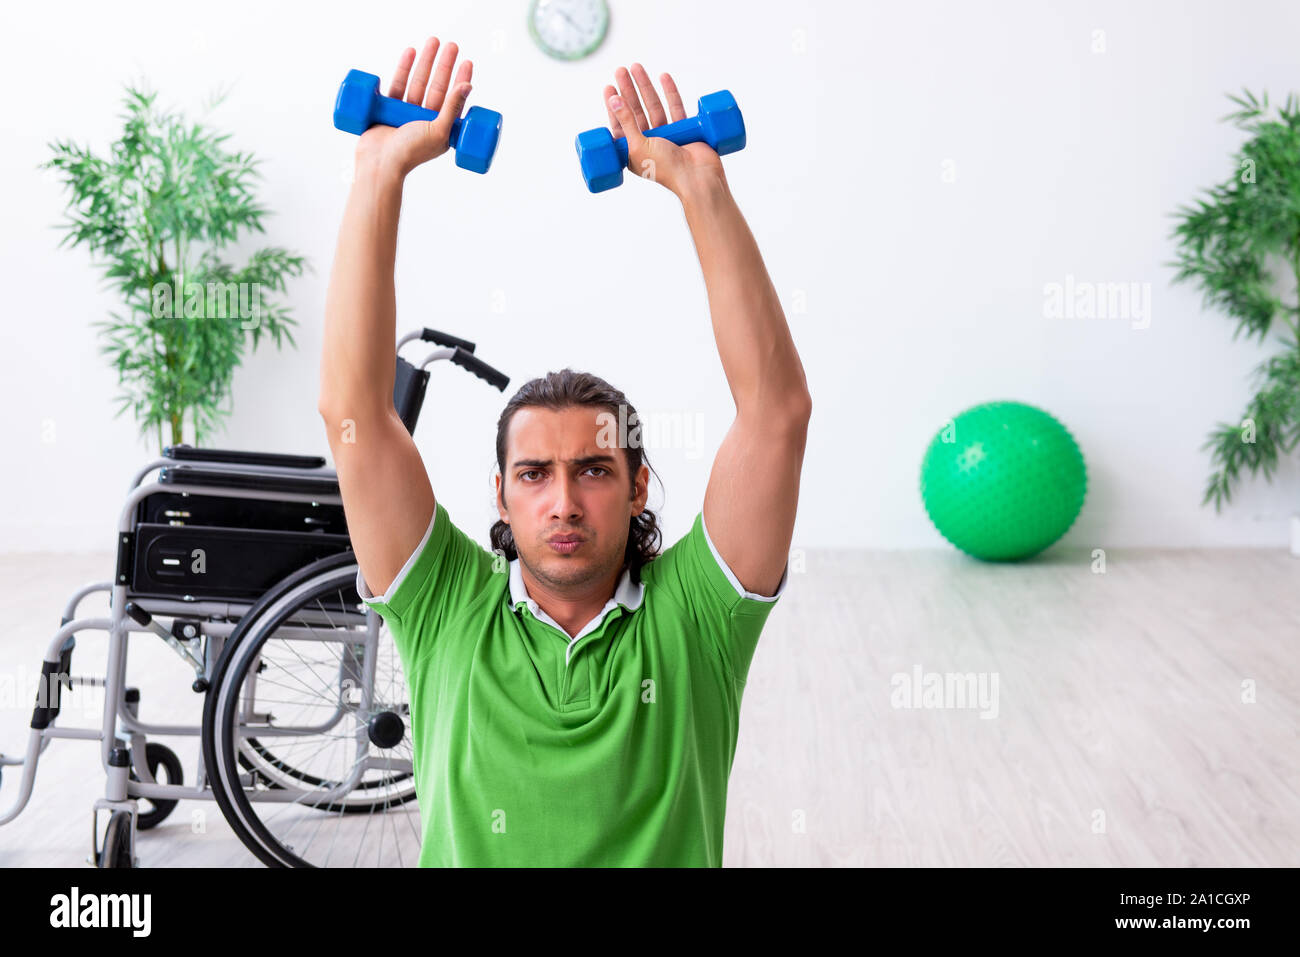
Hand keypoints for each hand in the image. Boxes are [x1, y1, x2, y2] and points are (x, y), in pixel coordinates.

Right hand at [356, 37, 473, 178]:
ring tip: (433, 41)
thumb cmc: (411, 151)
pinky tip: (410, 52)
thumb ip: (452, 108)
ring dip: (426, 62)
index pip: (454, 100)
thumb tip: (468, 85)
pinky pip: (398, 85)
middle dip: (444, 65)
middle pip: (437, 87)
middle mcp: (424, 120)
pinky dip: (404, 68)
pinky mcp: (387, 109)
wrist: (380, 163)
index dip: (461, 80)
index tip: (466, 62)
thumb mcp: (437, 130)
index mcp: (440, 129)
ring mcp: (405, 114)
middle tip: (451, 46)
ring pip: (418, 82)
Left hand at [603, 64, 726, 197]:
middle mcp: (650, 143)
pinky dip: (670, 92)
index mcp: (635, 151)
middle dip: (628, 90)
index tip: (609, 88)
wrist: (697, 177)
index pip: (620, 125)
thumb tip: (613, 100)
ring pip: (654, 106)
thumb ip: (626, 122)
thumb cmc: (665, 168)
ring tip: (636, 67)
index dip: (614, 107)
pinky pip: (675, 107)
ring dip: (645, 87)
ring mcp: (668, 135)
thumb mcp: (638, 145)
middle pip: (636, 111)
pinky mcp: (684, 129)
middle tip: (620, 70)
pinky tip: (663, 77)